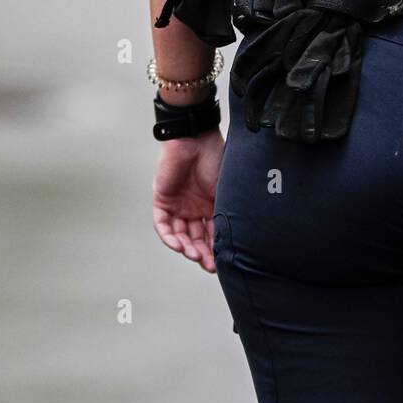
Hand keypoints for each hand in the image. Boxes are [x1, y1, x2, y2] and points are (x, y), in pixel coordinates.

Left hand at [153, 130, 224, 272]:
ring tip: (195, 255)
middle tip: (209, 264)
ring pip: (179, 235)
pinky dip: (169, 237)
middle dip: (202, 253)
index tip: (222, 262)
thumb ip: (228, 210)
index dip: (216, 248)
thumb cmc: (215, 157)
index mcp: (211, 204)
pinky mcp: (162, 201)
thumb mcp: (226, 188)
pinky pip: (163, 225)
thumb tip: (239, 236)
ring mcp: (178, 205)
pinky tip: (178, 245)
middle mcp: (194, 208)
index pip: (212, 233)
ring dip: (186, 247)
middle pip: (196, 238)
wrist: (195, 138)